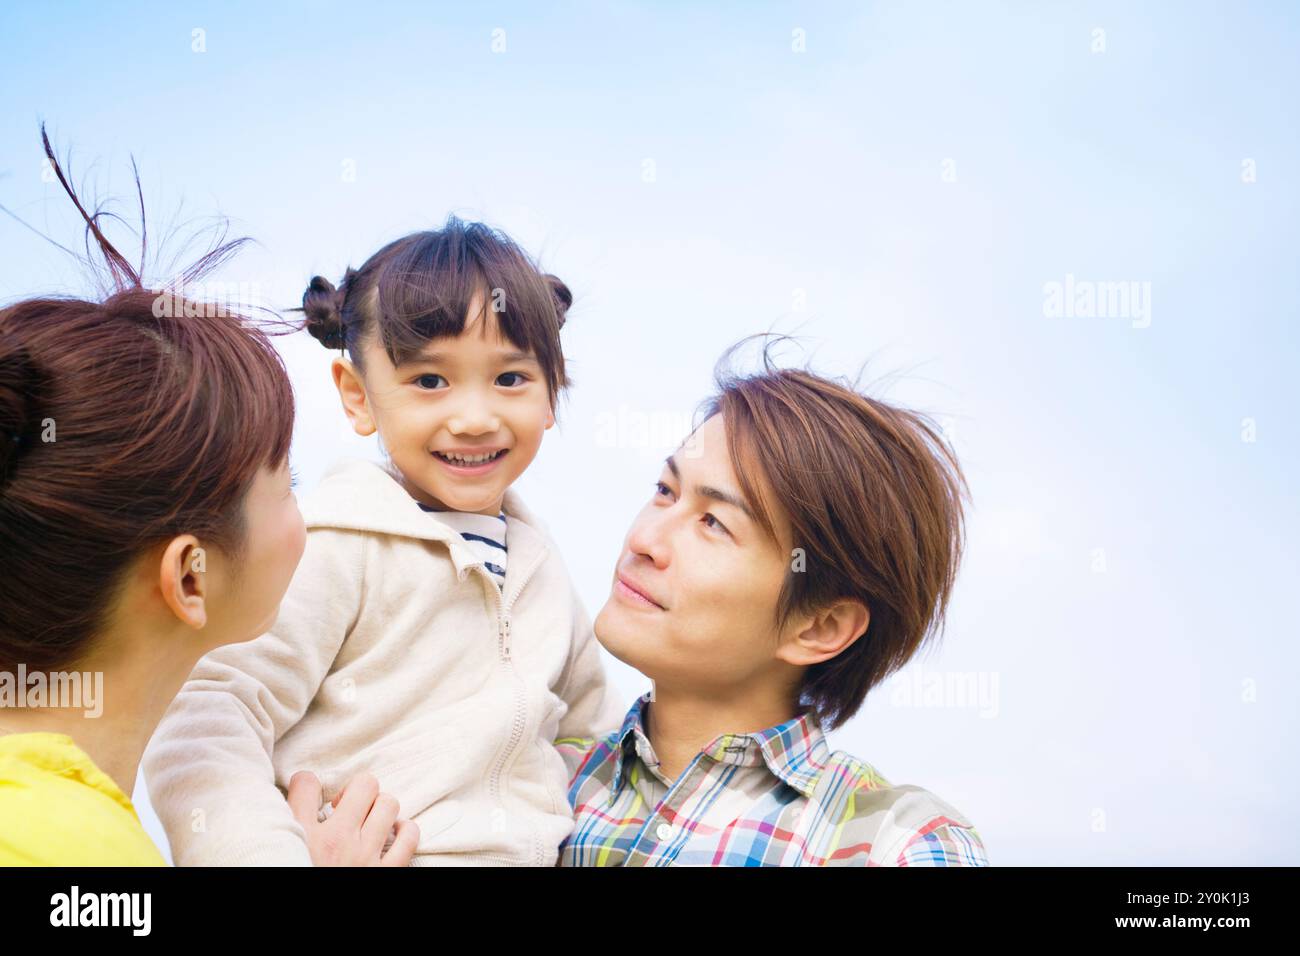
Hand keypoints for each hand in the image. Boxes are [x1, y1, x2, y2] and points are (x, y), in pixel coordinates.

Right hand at [286, 770, 419, 866]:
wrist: (308, 931)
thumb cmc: (294, 869)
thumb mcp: (282, 851)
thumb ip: (287, 821)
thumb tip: (298, 789)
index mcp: (304, 836)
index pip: (308, 784)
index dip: (309, 784)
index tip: (312, 797)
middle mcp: (338, 841)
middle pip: (364, 785)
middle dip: (357, 791)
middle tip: (345, 810)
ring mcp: (367, 856)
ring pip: (389, 804)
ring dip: (381, 807)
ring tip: (369, 822)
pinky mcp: (388, 873)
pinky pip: (409, 837)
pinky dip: (405, 830)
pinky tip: (392, 835)